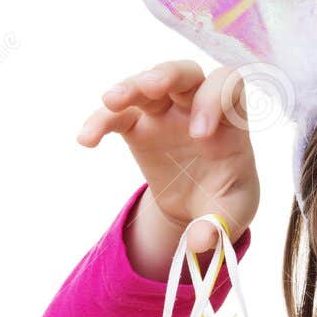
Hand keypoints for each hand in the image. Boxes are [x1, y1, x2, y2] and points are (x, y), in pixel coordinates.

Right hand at [77, 59, 260, 251]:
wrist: (198, 204)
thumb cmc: (224, 199)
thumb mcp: (229, 216)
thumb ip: (218, 227)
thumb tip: (199, 243)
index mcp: (229, 123)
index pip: (228, 88)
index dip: (215, 101)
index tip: (200, 135)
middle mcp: (197, 108)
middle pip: (185, 72)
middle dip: (168, 75)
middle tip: (152, 88)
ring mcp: (165, 113)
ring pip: (147, 84)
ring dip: (129, 87)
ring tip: (110, 102)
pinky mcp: (138, 126)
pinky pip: (117, 115)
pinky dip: (101, 121)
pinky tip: (86, 139)